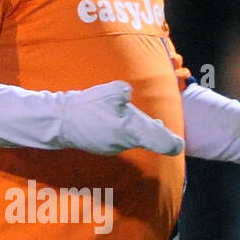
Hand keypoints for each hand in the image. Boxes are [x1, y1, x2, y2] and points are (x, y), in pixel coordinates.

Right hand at [58, 80, 184, 155]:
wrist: (61, 122)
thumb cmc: (89, 107)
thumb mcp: (112, 92)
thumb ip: (125, 93)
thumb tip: (128, 94)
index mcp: (133, 131)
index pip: (161, 142)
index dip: (172, 143)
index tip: (178, 143)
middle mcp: (126, 143)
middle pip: (148, 139)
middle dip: (155, 133)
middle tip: (162, 128)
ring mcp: (113, 148)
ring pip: (133, 138)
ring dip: (137, 130)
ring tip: (138, 119)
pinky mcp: (102, 147)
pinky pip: (121, 139)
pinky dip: (124, 131)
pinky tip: (118, 122)